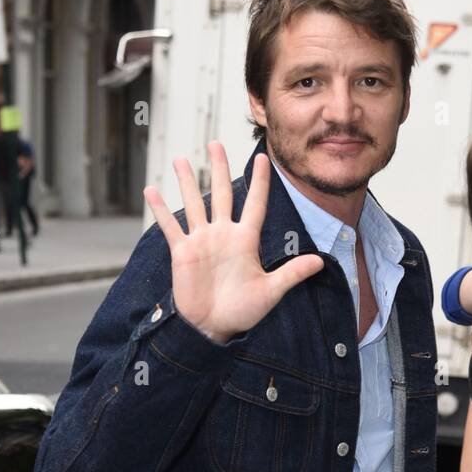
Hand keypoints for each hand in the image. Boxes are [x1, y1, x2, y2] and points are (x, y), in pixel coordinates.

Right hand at [143, 141, 323, 343]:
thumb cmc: (242, 312)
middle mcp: (223, 235)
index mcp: (246, 240)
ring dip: (187, 181)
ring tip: (180, 158)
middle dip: (219, 168)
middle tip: (216, 143)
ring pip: (195, 203)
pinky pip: (171, 227)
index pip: (255, 204)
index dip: (260, 181)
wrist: (213, 328)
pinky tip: (151, 191)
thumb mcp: (270, 292)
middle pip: (223, 193)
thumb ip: (292, 274)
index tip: (263, 158)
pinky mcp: (183, 252)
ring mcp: (202, 241)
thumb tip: (320, 262)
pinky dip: (161, 210)